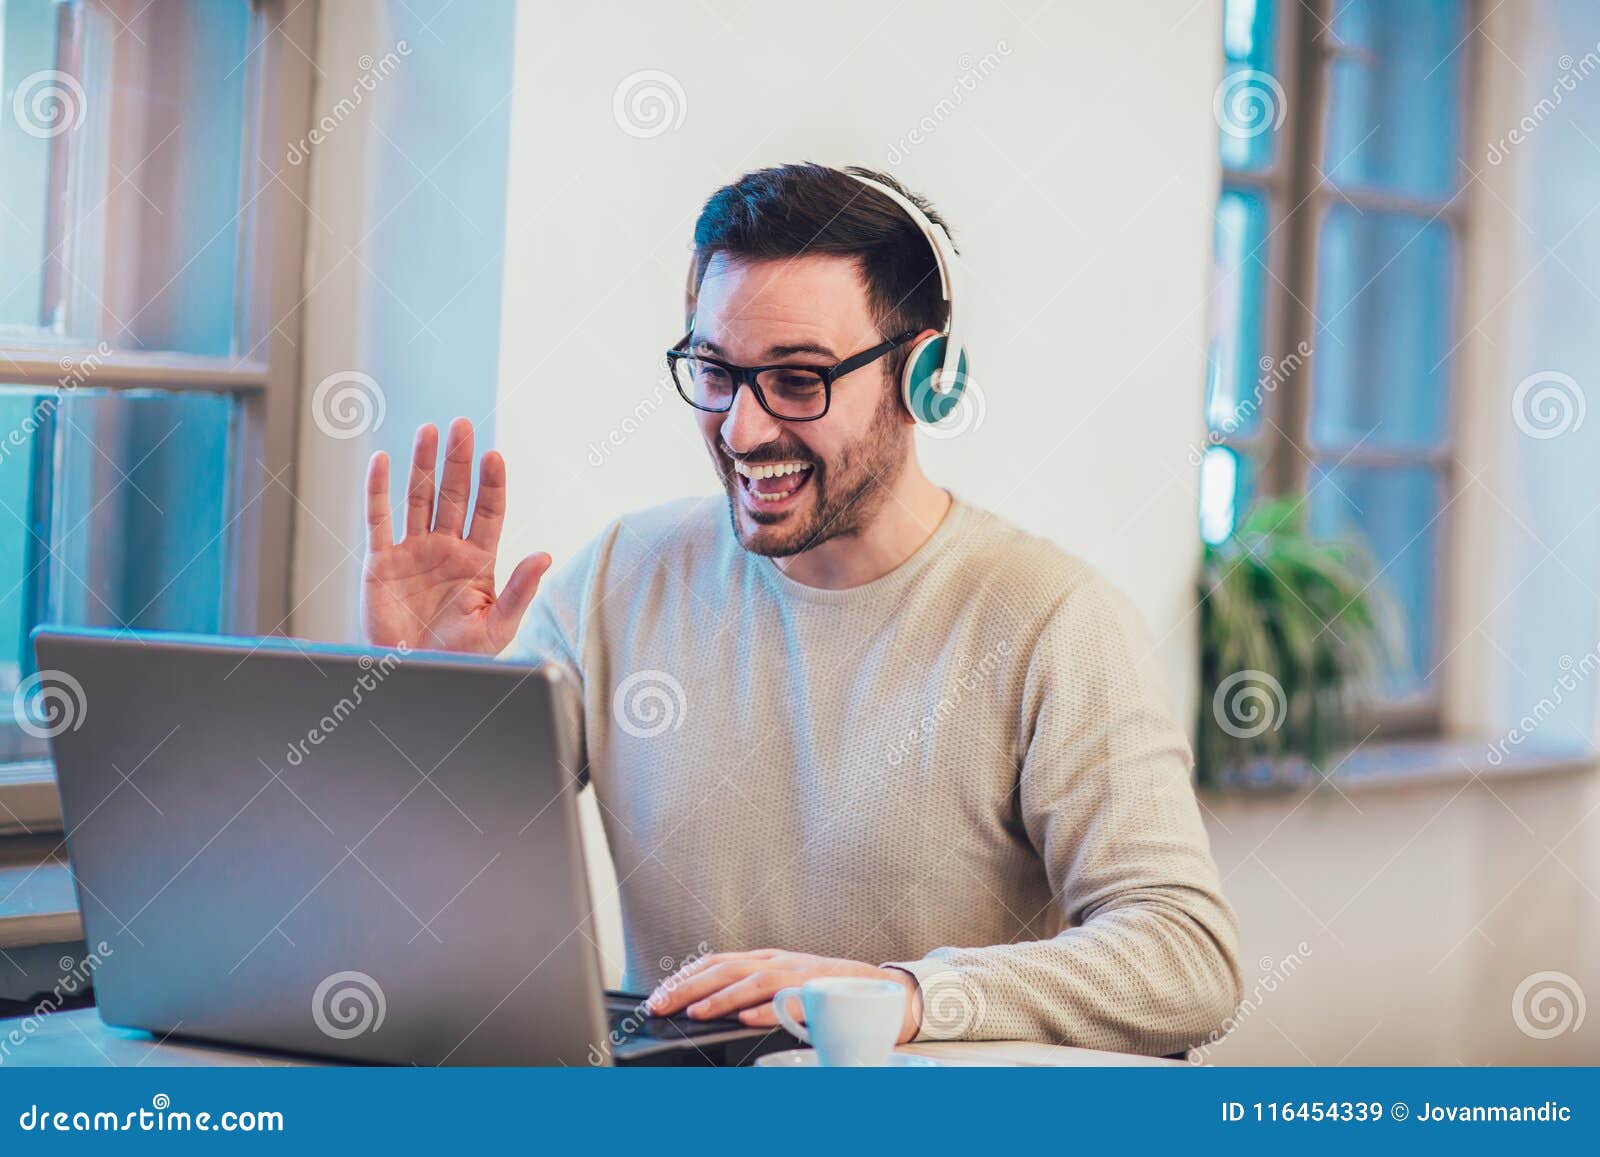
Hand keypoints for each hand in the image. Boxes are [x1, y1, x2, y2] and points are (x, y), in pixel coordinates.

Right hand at [362, 419, 551, 652]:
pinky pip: (379, 519)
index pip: (489, 512)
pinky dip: (377, 490)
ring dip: (423, 464)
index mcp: (478, 560)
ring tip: (431, 430)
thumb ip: (519, 590)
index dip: (491, 484)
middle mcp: (447, 548)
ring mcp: (414, 551)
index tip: (494, 457)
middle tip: (462, 425)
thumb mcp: (497, 626)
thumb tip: (544, 555)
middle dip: (458, 461)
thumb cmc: (461, 656)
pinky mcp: (381, 561)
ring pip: (419, 497)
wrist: (416, 676)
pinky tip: (382, 460)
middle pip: (454, 495)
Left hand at [646, 950, 922, 1043]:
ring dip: (722, 997)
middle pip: (727, 969)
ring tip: (696, 1012)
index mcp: (767, 959)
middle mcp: (779, 962)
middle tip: (660, 1004)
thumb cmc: (826, 989)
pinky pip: (791, 1002)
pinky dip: (767, 1010)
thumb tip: (708, 1004)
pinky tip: (746, 1019)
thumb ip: (753, 987)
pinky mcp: (820, 994)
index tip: (659, 993)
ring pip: (754, 982)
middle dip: (688, 986)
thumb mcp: (784, 981)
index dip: (686, 975)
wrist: (880, 988)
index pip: (717, 961)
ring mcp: (800, 976)